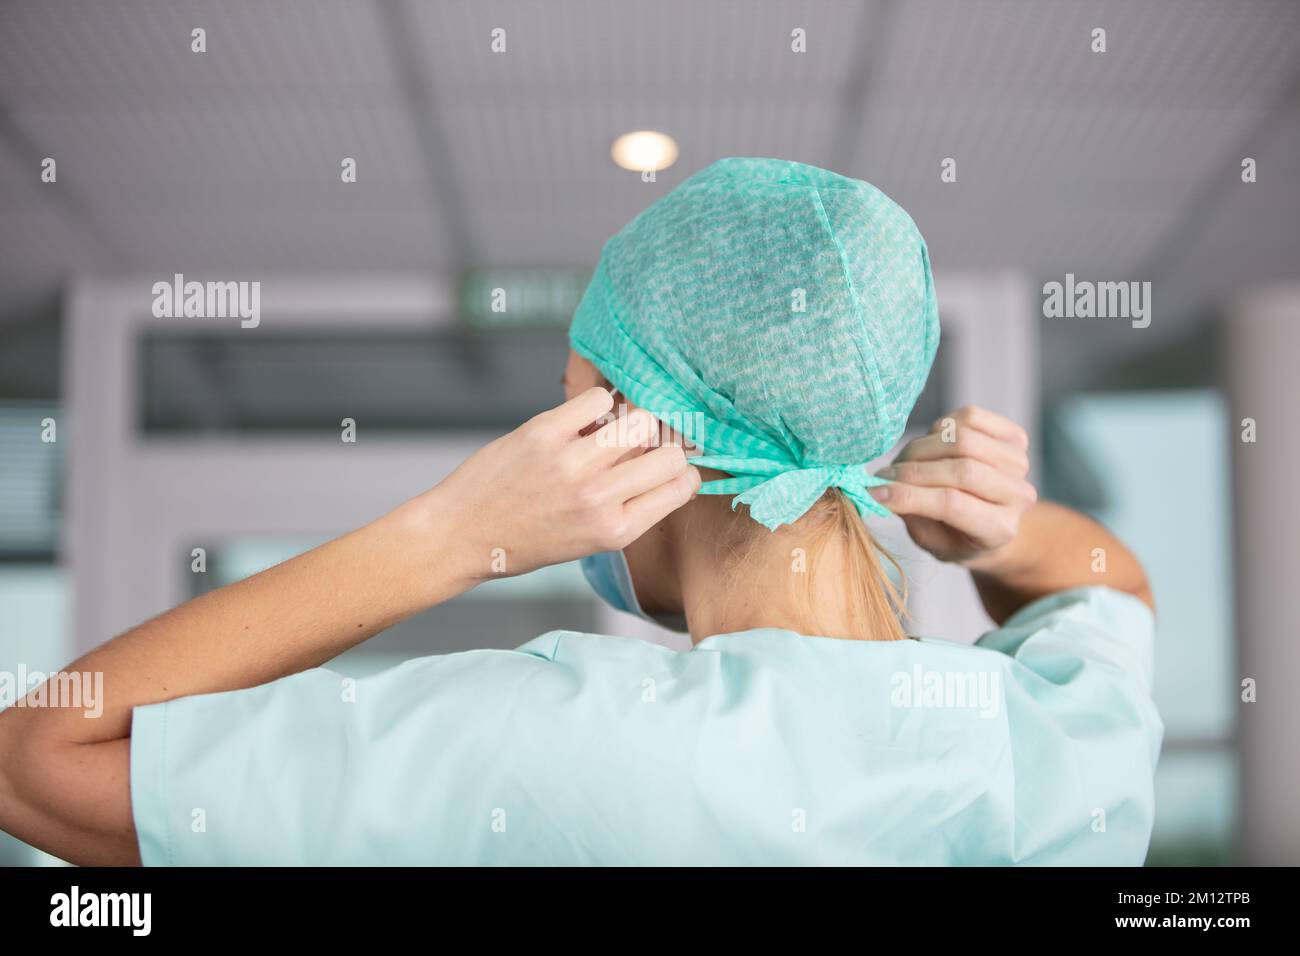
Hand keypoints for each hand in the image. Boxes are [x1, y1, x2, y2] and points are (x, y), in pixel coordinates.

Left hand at [430, 387, 700, 579]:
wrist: (462, 535)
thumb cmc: (524, 541)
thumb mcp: (587, 542)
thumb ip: (626, 506)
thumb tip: (661, 461)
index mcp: (616, 531)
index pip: (681, 486)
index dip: (681, 470)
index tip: (669, 464)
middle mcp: (599, 500)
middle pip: (670, 454)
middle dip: (662, 446)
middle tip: (641, 445)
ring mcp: (572, 465)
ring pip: (640, 421)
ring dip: (632, 421)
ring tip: (609, 430)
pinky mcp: (545, 434)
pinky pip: (597, 399)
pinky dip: (597, 403)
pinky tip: (581, 420)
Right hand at [868, 405, 1036, 566]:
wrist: (993, 518)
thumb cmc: (956, 535)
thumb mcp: (931, 540)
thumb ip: (911, 514)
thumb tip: (880, 488)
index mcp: (1000, 530)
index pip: (951, 504)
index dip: (909, 495)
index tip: (875, 492)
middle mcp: (1018, 495)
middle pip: (961, 469)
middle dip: (912, 470)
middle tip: (884, 475)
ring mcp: (1019, 462)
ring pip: (963, 440)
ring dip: (922, 448)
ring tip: (905, 462)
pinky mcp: (1015, 437)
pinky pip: (970, 417)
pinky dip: (941, 426)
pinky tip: (932, 444)